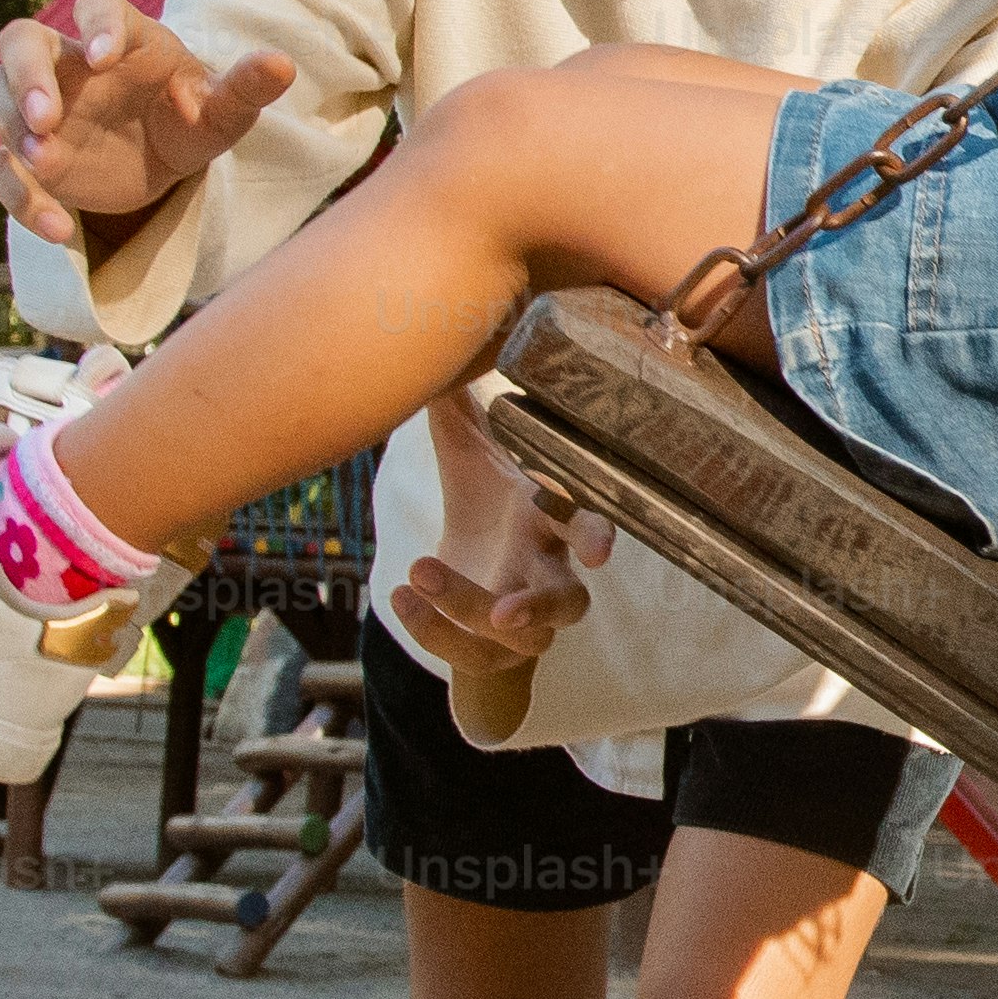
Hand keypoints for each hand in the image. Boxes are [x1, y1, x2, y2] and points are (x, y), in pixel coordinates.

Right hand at [0, 0, 296, 250]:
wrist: (165, 166)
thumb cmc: (190, 119)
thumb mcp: (222, 112)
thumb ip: (246, 88)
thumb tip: (282, 64)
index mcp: (123, 40)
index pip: (97, 8)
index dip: (95, 26)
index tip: (103, 56)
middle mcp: (70, 66)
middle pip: (20, 40)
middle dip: (25, 74)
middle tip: (44, 116)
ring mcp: (42, 110)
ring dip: (9, 123)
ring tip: (42, 160)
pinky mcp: (29, 158)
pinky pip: (2, 169)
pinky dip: (22, 197)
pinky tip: (60, 228)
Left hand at [389, 394, 609, 745]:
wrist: (473, 588)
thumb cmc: (483, 510)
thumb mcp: (469, 458)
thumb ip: (462, 410)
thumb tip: (450, 345)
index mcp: (548, 522)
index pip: (584, 526)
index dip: (594, 534)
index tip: (596, 550)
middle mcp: (546, 574)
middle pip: (571, 602)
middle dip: (546, 605)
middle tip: (506, 611)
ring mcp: (524, 622)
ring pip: (521, 637)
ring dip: (468, 610)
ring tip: (417, 571)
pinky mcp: (492, 651)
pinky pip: (471, 654)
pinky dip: (433, 630)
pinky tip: (400, 595)